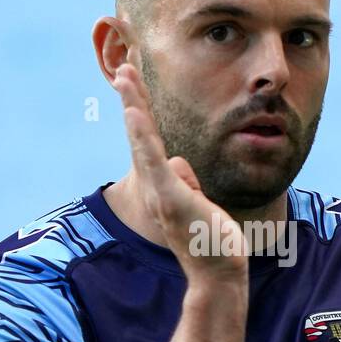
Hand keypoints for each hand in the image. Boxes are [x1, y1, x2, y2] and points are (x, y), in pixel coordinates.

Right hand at [113, 62, 248, 283]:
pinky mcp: (169, 198)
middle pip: (141, 135)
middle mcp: (155, 187)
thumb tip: (179, 161)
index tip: (135, 82)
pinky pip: (153, 162)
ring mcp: (160, 192)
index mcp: (163, 185)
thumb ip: (187, 181)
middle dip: (133, 99)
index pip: (151, 140)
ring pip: (143, 142)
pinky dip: (142, 136)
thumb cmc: (211, 241)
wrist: (217, 274)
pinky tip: (134, 114)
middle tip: (123, 67)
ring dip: (134, 107)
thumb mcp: (200, 203)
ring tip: (125, 77)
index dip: (142, 110)